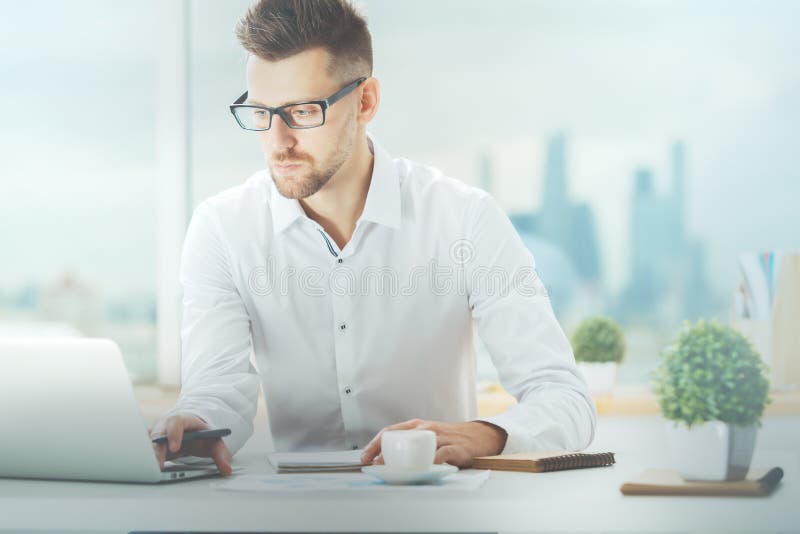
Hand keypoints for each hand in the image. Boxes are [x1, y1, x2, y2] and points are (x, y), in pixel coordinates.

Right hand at [148, 412, 232, 475]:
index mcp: (183, 420)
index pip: (176, 422)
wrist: (191, 430)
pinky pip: (142, 450)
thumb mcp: (214, 442)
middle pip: (157, 434)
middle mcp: (166, 425)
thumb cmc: (201, 435)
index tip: (174, 448)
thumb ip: (221, 454)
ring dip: (147, 456)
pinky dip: (142, 459)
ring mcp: (155, 433)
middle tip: (158, 467)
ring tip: (148, 471)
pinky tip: (142, 470)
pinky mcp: (149, 443)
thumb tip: (227, 470)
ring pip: (146, 443)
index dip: (174, 434)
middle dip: (156, 451)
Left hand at [360, 419, 507, 467]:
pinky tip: (425, 470)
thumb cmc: (448, 438)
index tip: (364, 458)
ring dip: (405, 461)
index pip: (389, 431)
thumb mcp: (426, 435)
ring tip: (396, 472)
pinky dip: (432, 462)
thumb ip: (409, 443)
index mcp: (416, 425)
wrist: (477, 436)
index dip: (374, 444)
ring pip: (418, 447)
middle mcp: (426, 429)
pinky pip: (441, 455)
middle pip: (400, 439)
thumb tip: (385, 459)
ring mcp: (440, 437)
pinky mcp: (455, 447)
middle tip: (378, 468)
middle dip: (386, 454)